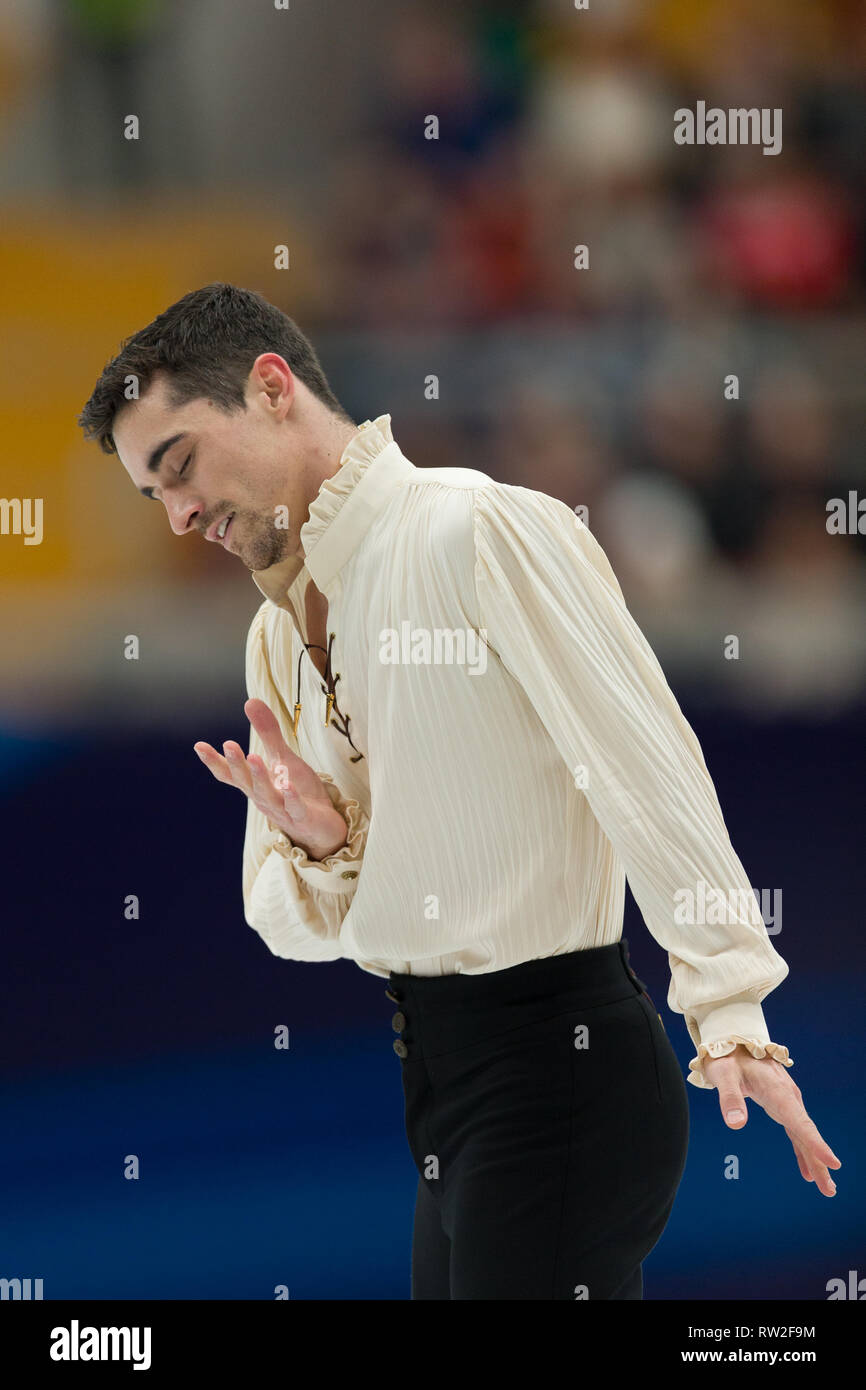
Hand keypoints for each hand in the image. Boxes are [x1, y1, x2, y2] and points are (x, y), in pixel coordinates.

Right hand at [193, 697, 349, 860]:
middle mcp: (263, 798)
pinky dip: (290, 798)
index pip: (230, 774)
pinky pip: (295, 807)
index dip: (215, 761)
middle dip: (236, 763)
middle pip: (245, 782)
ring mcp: (282, 809)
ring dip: (259, 776)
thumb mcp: (283, 758)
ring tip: (253, 757)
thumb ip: (267, 733)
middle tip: (228, 743)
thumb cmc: (297, 793)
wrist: (322, 827)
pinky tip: (288, 786)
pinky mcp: (303, 816)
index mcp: (255, 785)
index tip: (199, 746)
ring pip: (266, 794)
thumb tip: (250, 701)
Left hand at [700, 1047, 841, 1196]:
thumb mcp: (723, 1075)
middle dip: (819, 1161)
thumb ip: (730, 1097)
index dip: (815, 1143)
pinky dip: (802, 1149)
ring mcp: (786, 1100)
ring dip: (815, 1160)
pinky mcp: (781, 1103)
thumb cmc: (727, 1057)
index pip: (799, 1121)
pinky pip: (795, 1130)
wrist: (732, 1040)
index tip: (832, 1162)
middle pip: (806, 1133)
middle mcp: (787, 1096)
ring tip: (825, 1187)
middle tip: (829, 1190)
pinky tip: (807, 1170)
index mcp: (777, 1090)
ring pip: (803, 1134)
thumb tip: (736, 1125)